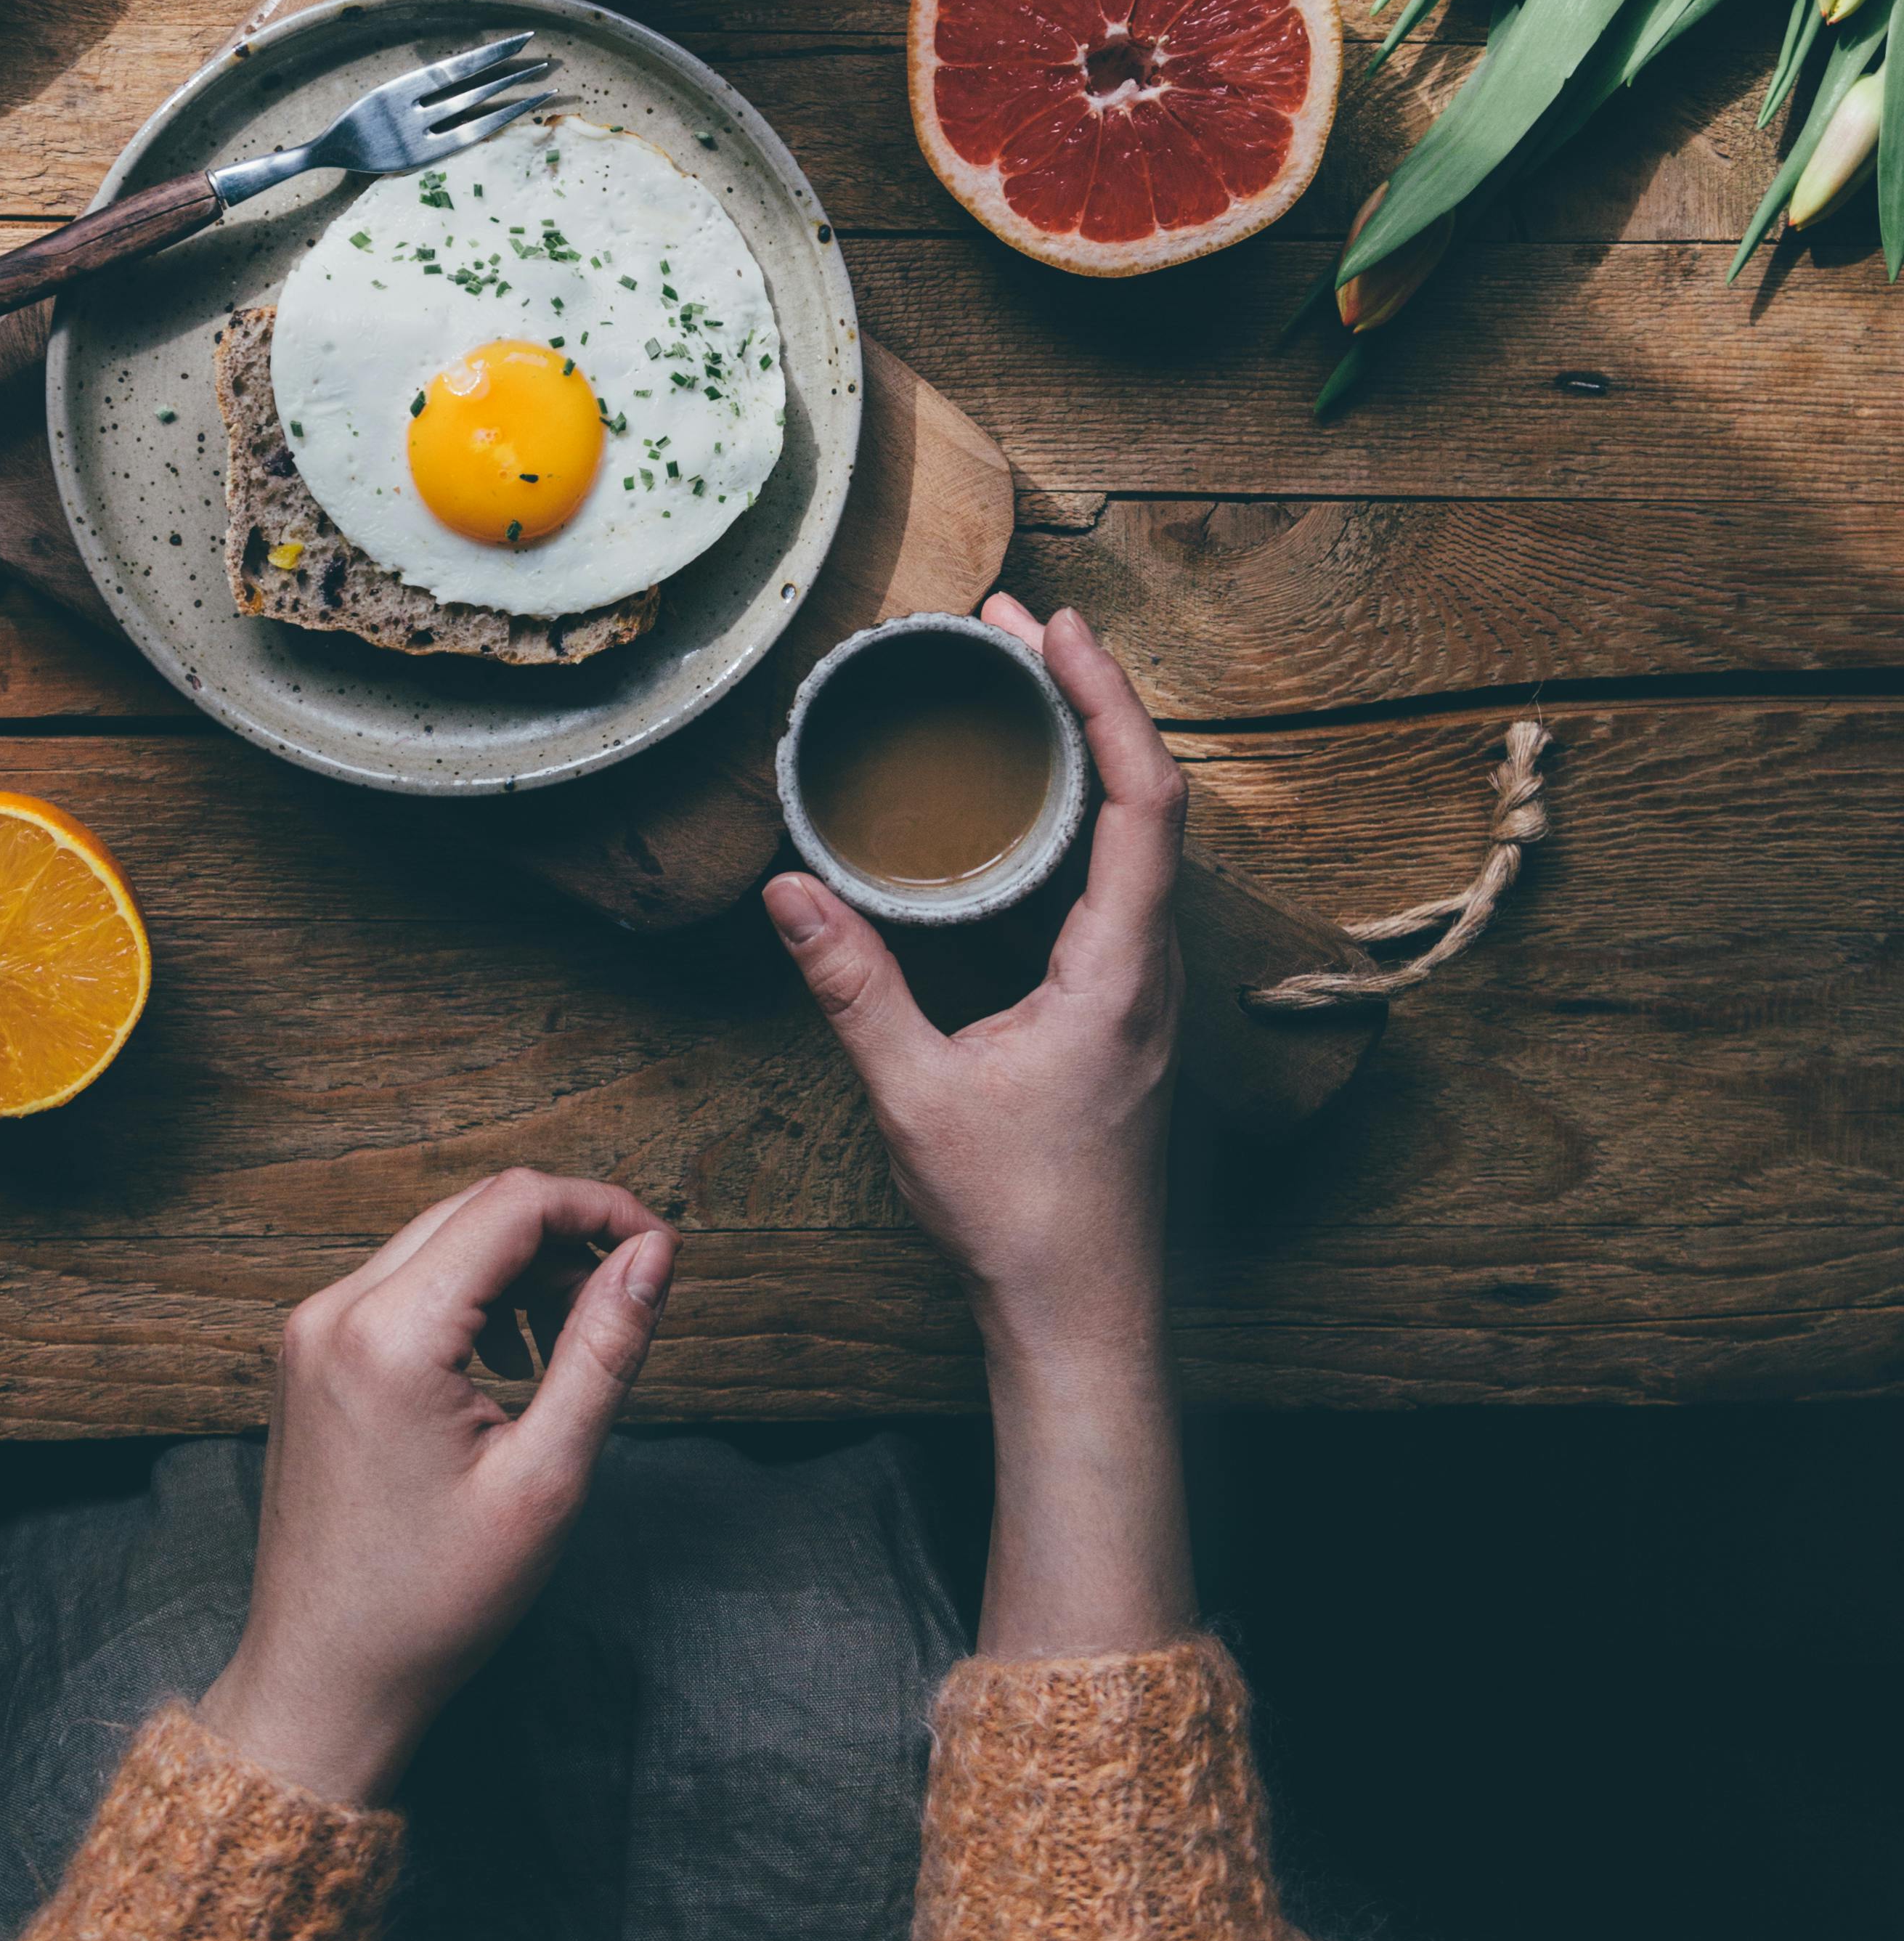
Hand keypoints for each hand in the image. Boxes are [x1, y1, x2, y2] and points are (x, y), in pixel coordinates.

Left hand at [197, 1170, 676, 1806]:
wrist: (324, 1677)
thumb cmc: (435, 1600)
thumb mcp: (546, 1479)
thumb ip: (604, 1351)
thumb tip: (654, 1254)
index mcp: (389, 1335)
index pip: (512, 1206)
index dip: (600, 1209)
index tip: (661, 1251)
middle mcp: (334, 1310)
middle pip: (473, 1210)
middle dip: (563, 1237)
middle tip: (625, 1299)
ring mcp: (310, 1330)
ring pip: (438, 1240)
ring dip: (517, 1269)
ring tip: (567, 1349)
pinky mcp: (308, 1354)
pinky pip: (401, 1283)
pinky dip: (467, 1298)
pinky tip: (507, 1366)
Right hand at [764, 600, 1195, 1654]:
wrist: (1082, 1311)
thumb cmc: (1019, 1215)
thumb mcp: (916, 1094)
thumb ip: (854, 986)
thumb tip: (787, 889)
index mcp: (1121, 969)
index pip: (1143, 798)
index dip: (1105, 699)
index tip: (1052, 629)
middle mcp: (1153, 966)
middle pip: (1146, 795)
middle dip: (1084, 699)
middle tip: (1010, 630)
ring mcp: (1143, 989)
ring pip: (1136, 839)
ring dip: (1081, 756)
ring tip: (1014, 690)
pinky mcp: (1121, 1012)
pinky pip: (1113, 884)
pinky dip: (1071, 820)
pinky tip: (1013, 812)